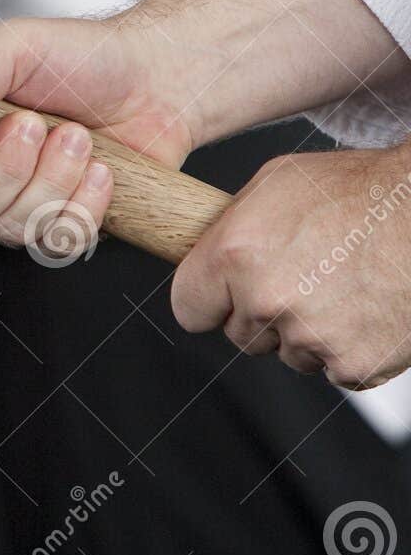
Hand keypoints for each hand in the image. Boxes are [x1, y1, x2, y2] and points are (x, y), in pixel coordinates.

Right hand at [0, 14, 197, 255]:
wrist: (154, 78)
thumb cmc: (80, 57)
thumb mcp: (14, 46)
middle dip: (5, 168)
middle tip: (36, 123)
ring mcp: (14, 204)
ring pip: (8, 227)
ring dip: (52, 179)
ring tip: (78, 137)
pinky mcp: (59, 225)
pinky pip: (55, 240)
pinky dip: (83, 203)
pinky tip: (101, 170)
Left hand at [173, 145, 410, 388]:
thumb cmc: (360, 191)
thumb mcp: (274, 184)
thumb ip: (230, 228)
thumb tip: (205, 255)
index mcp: (235, 254)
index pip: (188, 309)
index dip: (208, 300)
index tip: (223, 295)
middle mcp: (266, 300)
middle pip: (239, 335)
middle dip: (261, 314)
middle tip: (302, 278)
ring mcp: (310, 337)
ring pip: (288, 354)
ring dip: (306, 332)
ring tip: (342, 287)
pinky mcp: (354, 364)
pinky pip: (334, 369)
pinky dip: (348, 349)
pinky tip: (365, 309)